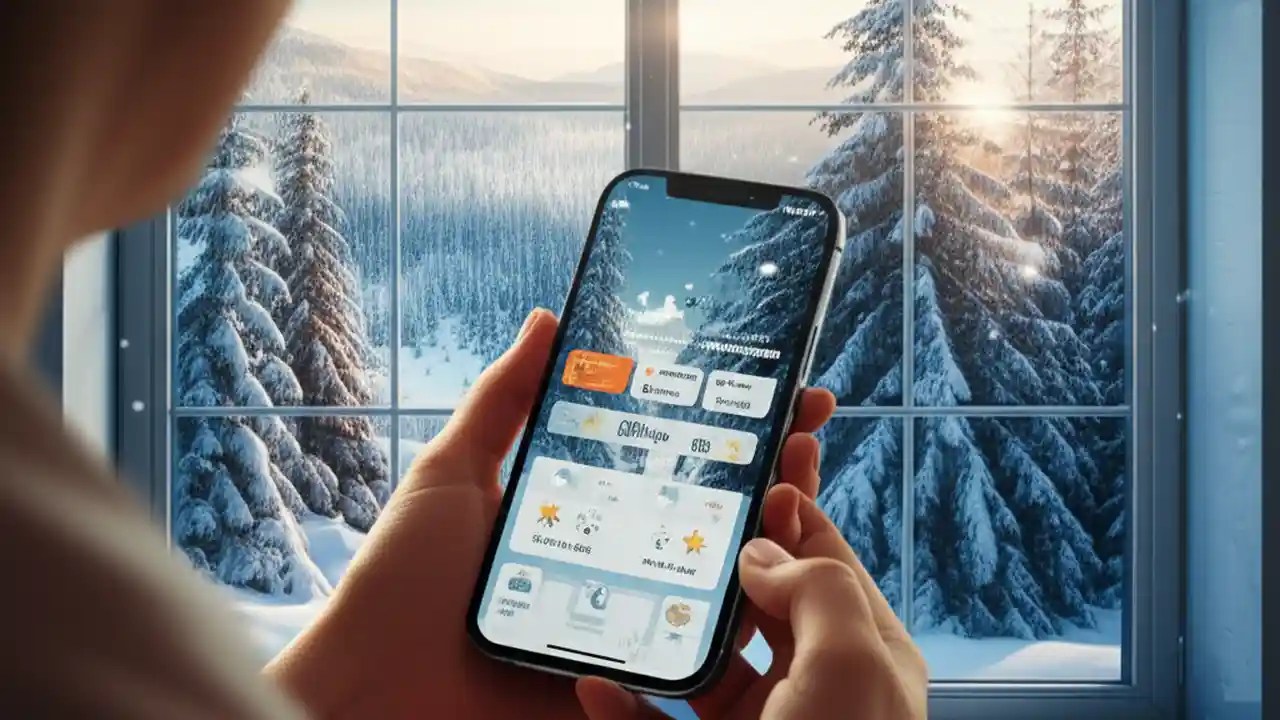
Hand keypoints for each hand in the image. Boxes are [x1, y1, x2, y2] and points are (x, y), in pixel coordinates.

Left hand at [264, 309, 837, 718]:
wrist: (374, 688)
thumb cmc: (401, 583)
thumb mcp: (453, 474)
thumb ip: (503, 401)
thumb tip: (546, 320)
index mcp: (584, 518)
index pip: (671, 464)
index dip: (724, 428)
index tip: (773, 388)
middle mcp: (617, 569)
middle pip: (712, 518)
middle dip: (770, 470)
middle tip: (805, 426)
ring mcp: (629, 629)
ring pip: (724, 583)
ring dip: (774, 532)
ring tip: (800, 481)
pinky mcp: (632, 687)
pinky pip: (702, 656)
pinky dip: (746, 615)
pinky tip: (776, 562)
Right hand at [575, 488, 927, 719]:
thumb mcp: (851, 662)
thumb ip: (814, 587)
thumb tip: (762, 545)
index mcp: (859, 649)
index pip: (823, 554)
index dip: (792, 498)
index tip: (753, 449)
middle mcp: (811, 685)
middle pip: (758, 596)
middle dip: (718, 547)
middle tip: (666, 496)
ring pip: (701, 661)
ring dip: (658, 625)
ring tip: (614, 583)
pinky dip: (623, 705)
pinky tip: (590, 685)